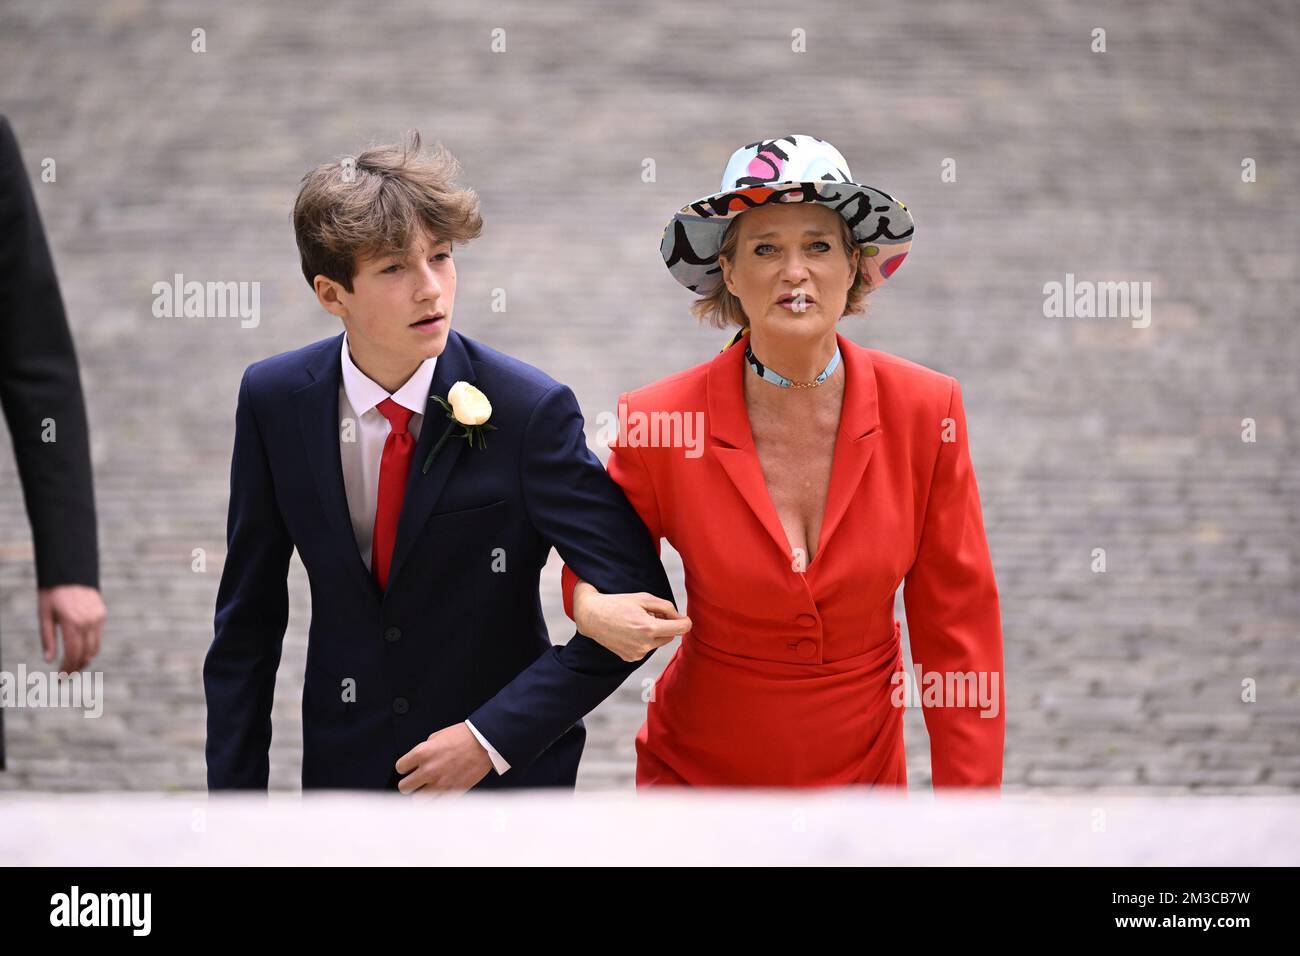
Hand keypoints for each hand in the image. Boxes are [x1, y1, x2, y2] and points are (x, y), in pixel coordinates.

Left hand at [38, 584, 105, 673]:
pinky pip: (98, 637)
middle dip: (76, 667)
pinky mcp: (102, 615)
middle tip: (67, 676)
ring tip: (74, 665)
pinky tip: (81, 650)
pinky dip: (91, 647)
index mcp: (72, 623)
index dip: (67, 668)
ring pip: (95, 647)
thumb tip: (49, 660)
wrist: (70, 571)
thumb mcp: (44, 615)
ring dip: (85, 659)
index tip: (61, 678)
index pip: (73, 653)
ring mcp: (97, 618)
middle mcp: (88, 622)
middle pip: (86, 654)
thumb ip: (47, 638)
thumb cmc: (52, 594)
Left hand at [394, 722, 492, 795]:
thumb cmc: (462, 736)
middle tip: (414, 782)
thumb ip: (424, 750)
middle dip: (408, 784)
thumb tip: (418, 761)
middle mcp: (428, 770)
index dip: (405, 768)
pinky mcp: (453, 791)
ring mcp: (441, 783)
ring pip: (418, 801)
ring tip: (425, 791)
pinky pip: (437, 803)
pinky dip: (437, 800)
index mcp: (422, 753)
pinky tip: (440, 793)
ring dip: (420, 795)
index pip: (400, 768)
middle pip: (404, 787)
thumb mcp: (437, 737)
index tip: (409, 769)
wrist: (484, 742)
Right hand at [573, 581, 690, 662]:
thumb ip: (666, 607)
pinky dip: (643, 640)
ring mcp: (637, 654)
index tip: (685, 619)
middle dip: (666, 625)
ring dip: (654, 633)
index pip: (680, 629)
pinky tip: (629, 631)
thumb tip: (680, 618)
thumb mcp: (644, 598)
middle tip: (652, 614)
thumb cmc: (618, 604)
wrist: (592, 616)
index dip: (685, 622)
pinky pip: (646, 648)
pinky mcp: (630, 658)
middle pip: (670, 636)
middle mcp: (644, 644)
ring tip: (637, 622)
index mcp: (649, 628)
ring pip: (658, 643)